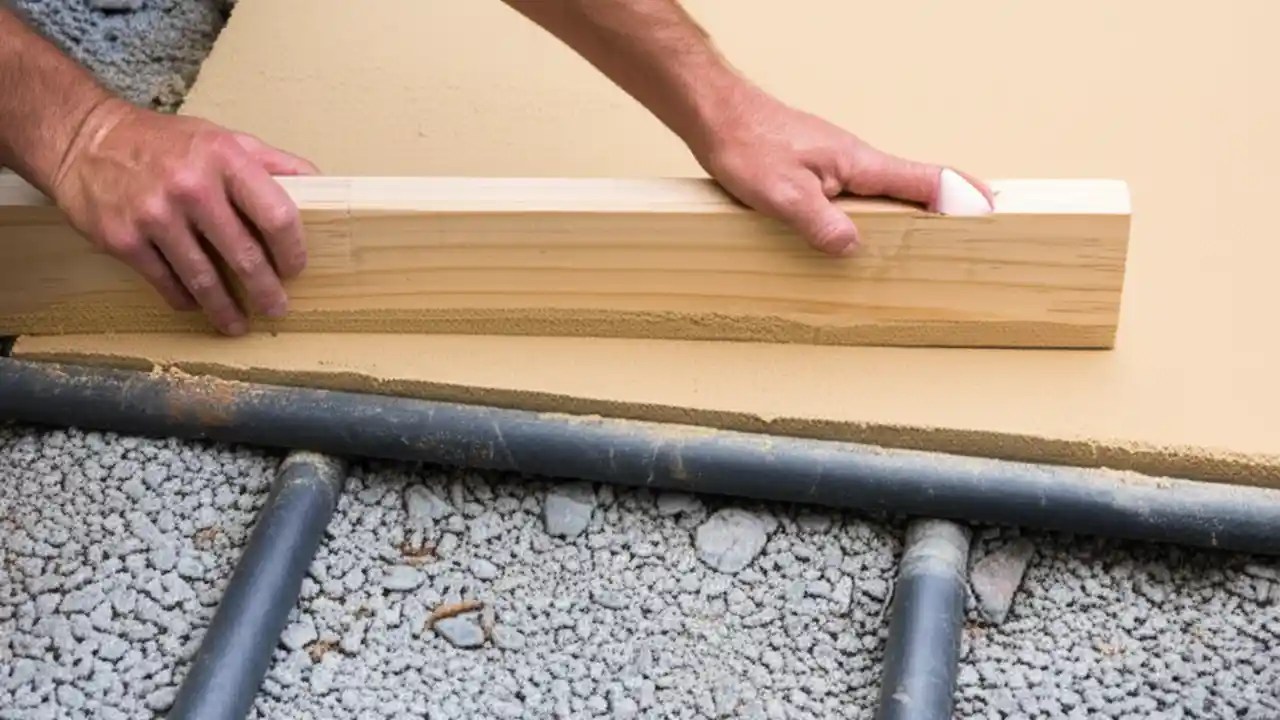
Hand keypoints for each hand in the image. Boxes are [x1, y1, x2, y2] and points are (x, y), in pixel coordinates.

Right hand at [50, 98, 316, 334]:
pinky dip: (186, 299)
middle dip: (266, 291)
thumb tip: (321, 184)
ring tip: (238, 324)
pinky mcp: (124, 239)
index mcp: (225, 159)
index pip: (277, 215)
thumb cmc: (165, 142)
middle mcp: (191, 187)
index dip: (293, 250)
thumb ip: (272, 162)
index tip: (296, 268)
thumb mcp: (223, 138)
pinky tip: (196, 306)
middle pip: (244, 256)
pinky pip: (167, 283)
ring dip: (226, 309)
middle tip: (277, 308)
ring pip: (204, 279)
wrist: (85, 140)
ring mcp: (155, 215)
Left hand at [690, 86, 994, 254]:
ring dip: (914, 208)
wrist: (717, 115)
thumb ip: (820, 224)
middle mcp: (855, 160)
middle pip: (914, 185)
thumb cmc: (747, 146)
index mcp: (859, 164)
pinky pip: (858, 191)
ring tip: (935, 238)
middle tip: (977, 228)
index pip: (925, 180)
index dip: (961, 196)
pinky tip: (870, 227)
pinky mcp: (818, 167)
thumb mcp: (783, 195)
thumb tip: (853, 249)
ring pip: (885, 190)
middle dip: (948, 204)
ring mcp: (837, 162)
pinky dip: (878, 208)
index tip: (992, 210)